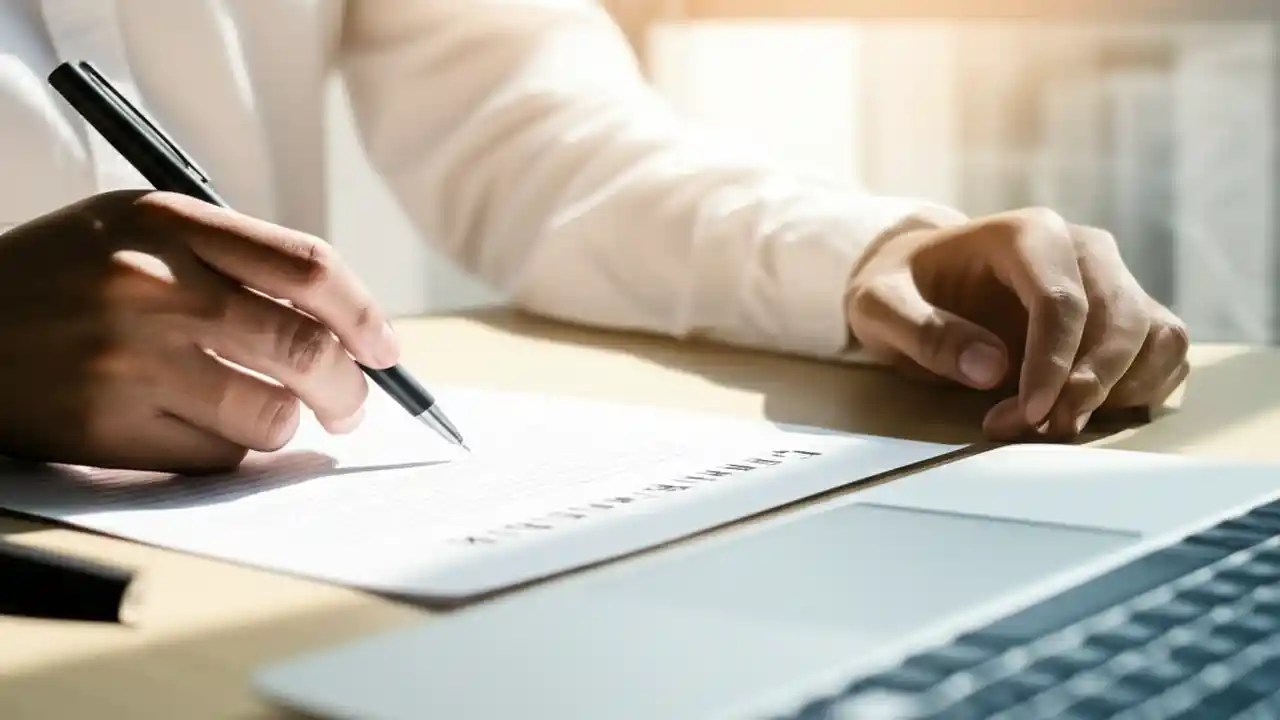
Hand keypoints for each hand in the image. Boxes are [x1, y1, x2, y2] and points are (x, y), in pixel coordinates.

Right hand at [0, 191, 397, 471]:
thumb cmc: (62, 280)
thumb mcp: (138, 230)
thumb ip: (234, 261)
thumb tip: (343, 329)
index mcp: (170, 221)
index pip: (308, 267)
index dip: (365, 314)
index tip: (386, 349)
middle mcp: (155, 285)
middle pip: (306, 348)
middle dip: (351, 390)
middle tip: (353, 406)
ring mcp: (128, 359)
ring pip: (270, 415)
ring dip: (285, 426)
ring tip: (269, 416)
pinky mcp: (104, 425)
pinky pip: (216, 457)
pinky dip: (227, 452)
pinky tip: (200, 430)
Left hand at [846, 207, 1189, 439]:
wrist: (919, 279)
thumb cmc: (900, 289)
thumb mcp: (879, 306)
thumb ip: (923, 332)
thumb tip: (992, 369)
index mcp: (1028, 234)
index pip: (1062, 301)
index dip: (1053, 364)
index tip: (1030, 413)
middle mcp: (1083, 248)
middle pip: (1122, 320)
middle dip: (1087, 385)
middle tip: (1037, 428)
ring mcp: (1112, 278)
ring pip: (1156, 337)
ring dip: (1118, 391)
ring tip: (1055, 423)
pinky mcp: (1126, 313)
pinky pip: (1165, 353)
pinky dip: (1139, 390)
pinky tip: (1084, 410)